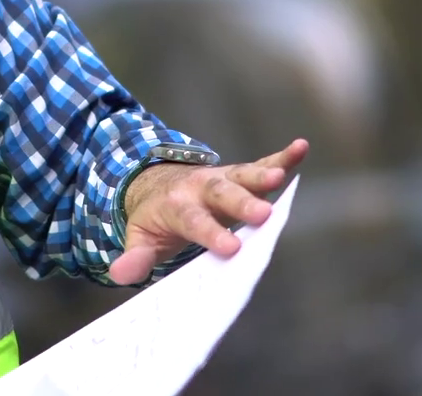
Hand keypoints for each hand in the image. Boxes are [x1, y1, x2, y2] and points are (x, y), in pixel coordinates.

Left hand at [108, 140, 308, 285]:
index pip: (194, 221)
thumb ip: (134, 256)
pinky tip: (301, 147)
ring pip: (242, 175)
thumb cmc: (154, 218)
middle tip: (263, 214)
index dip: (211, 233)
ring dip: (262, 174)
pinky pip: (261, 163)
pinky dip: (282, 156)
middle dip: (242, 203)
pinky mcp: (237, 175)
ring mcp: (220, 178)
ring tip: (281, 174)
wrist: (157, 184)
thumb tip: (120, 273)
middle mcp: (200, 188)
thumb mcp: (139, 237)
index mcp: (176, 207)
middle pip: (222, 194)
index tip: (231, 248)